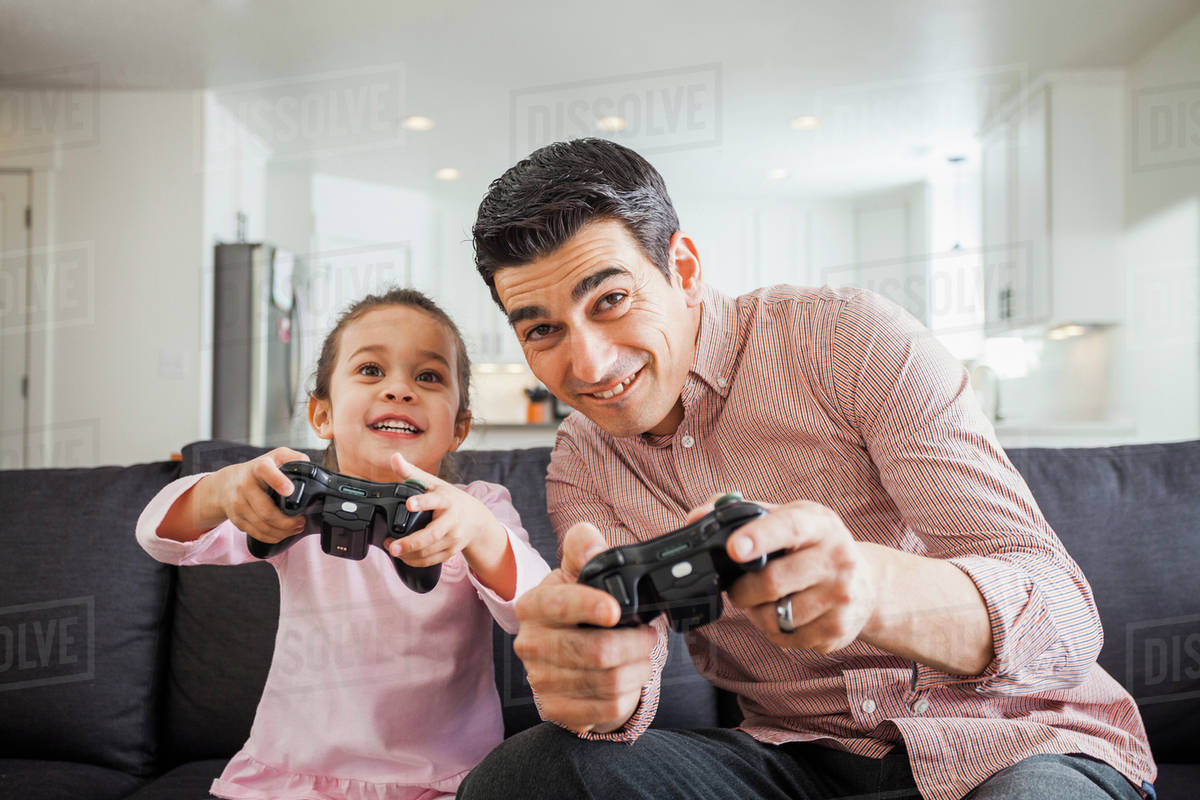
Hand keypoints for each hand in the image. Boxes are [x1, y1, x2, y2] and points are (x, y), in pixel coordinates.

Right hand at [202, 447, 310, 543]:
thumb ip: (294, 458)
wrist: (227, 483)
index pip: (266, 472)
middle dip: (288, 521)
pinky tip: (282, 534)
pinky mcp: (236, 519)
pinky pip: (256, 533)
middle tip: (302, 521)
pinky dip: (272, 537)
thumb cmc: (258, 471)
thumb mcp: (276, 457)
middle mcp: (245, 486)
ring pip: (262, 525)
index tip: (290, 490)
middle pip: (266, 511)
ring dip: (283, 531)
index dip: (278, 481)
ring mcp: (238, 504)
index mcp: (258, 468)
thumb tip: (308, 466)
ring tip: (296, 528)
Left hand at [383, 452, 508, 571]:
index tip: (409, 503)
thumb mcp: (434, 484)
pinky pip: (432, 560)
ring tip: (392, 549)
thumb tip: (394, 457)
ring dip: (409, 554)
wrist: (476, 520)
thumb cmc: (451, 500)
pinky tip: (404, 557)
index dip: (422, 502)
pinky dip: (416, 561)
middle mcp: (452, 520)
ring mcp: (453, 538)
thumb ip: (412, 473)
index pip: (435, 500)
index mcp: (447, 500)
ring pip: (430, 551)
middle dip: (412, 542)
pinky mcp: (452, 551)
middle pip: (432, 534)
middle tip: (392, 546)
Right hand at [513, 523, 657, 734]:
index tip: (617, 610)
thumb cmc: (579, 606)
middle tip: (648, 635)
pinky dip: (629, 693)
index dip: (590, 606)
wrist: (569, 652)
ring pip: (607, 681)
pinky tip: (629, 678)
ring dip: (638, 667)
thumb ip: (583, 546)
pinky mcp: (556, 709)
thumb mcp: (579, 571)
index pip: (559, 605)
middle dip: (634, 643)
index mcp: (532, 605)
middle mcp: (530, 644)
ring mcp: (540, 680)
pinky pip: (606, 707)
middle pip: (594, 651)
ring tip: (643, 654)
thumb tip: (591, 545)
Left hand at [718, 498, 878, 652]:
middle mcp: (838, 559)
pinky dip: (773, 630)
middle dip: (742, 590)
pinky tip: (784, 615)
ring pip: (774, 616)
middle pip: (772, 582)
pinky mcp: (838, 630)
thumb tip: (696, 517)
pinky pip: (786, 638)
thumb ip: (742, 513)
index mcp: (820, 525)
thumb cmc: (815, 546)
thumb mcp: (788, 518)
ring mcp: (841, 597)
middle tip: (738, 588)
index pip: (789, 527)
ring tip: (764, 601)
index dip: (759, 537)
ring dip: (756, 613)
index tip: (734, 548)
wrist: (866, 584)